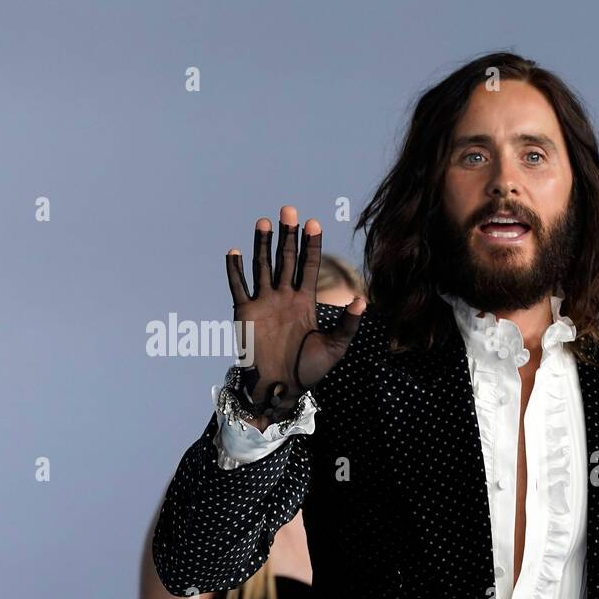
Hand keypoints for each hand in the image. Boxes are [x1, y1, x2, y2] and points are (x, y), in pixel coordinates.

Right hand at [226, 205, 365, 423]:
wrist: (281, 388)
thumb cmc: (309, 370)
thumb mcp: (336, 347)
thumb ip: (349, 323)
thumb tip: (363, 300)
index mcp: (306, 302)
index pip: (309, 266)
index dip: (311, 245)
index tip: (315, 222)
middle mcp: (284, 297)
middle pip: (286, 259)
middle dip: (288, 235)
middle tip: (289, 209)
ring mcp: (264, 302)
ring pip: (262, 266)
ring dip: (262, 244)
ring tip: (264, 221)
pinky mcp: (245, 312)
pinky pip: (238, 286)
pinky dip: (236, 269)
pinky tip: (235, 250)